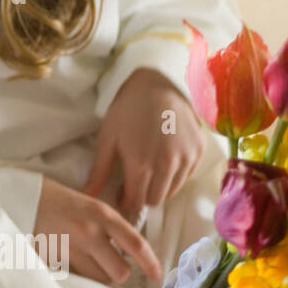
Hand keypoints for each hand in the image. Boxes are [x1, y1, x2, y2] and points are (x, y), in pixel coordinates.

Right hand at [35, 175, 161, 284]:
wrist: (19, 197)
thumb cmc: (57, 198)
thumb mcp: (88, 203)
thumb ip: (108, 224)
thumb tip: (128, 248)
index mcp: (101, 214)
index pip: (135, 243)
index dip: (150, 263)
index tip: (158, 275)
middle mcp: (89, 233)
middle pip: (120, 271)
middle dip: (119, 271)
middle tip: (113, 263)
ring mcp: (71, 248)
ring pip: (100, 278)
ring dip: (100, 274)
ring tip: (90, 260)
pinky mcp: (55, 259)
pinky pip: (79, 276)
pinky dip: (80, 272)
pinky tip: (72, 258)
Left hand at [84, 67, 205, 218]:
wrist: (156, 85)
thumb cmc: (126, 111)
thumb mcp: (107, 140)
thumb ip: (99, 172)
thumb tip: (87, 196)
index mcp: (141, 167)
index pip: (136, 203)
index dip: (126, 202)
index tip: (121, 194)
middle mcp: (168, 167)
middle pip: (156, 200)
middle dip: (143, 196)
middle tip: (134, 182)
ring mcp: (187, 159)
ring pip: (173, 190)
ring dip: (160, 186)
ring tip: (150, 170)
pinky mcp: (200, 150)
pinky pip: (188, 174)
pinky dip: (176, 174)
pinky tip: (165, 158)